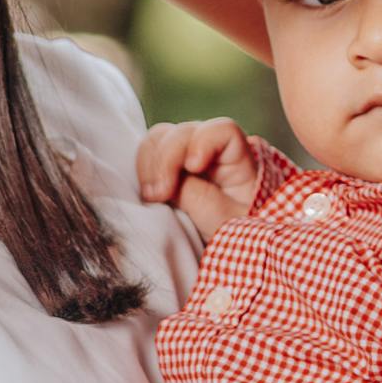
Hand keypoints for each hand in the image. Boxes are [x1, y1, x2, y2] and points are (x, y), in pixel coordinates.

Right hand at [136, 115, 266, 231]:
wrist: (227, 252)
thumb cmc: (232, 232)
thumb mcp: (219, 218)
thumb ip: (194, 195)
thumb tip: (164, 180)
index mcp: (238, 160)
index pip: (223, 131)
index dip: (203, 141)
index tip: (193, 167)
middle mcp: (212, 150)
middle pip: (184, 131)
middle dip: (166, 159)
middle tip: (159, 195)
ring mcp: (188, 154)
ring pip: (161, 137)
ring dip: (150, 163)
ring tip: (151, 196)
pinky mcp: (170, 166)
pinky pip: (149, 153)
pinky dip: (143, 168)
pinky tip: (147, 193)